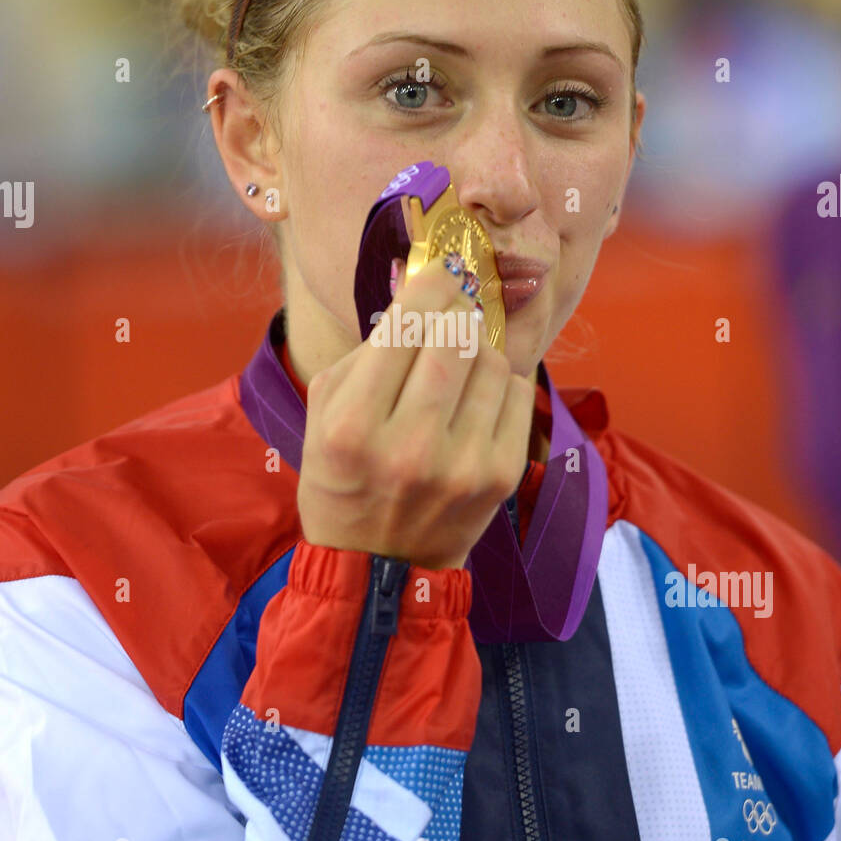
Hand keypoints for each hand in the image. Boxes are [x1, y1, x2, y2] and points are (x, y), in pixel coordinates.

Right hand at [296, 256, 535, 569]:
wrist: (378, 568)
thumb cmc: (343, 478)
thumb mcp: (324, 414)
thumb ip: (367, 350)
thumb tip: (422, 289)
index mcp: (353, 426)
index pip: (407, 324)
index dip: (431, 284)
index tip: (438, 272)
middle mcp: (409, 446)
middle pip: (455, 336)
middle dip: (455, 309)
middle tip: (450, 307)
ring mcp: (462, 464)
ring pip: (491, 361)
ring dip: (476, 348)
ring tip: (456, 364)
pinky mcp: (499, 476)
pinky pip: (516, 394)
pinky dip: (498, 382)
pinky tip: (475, 397)